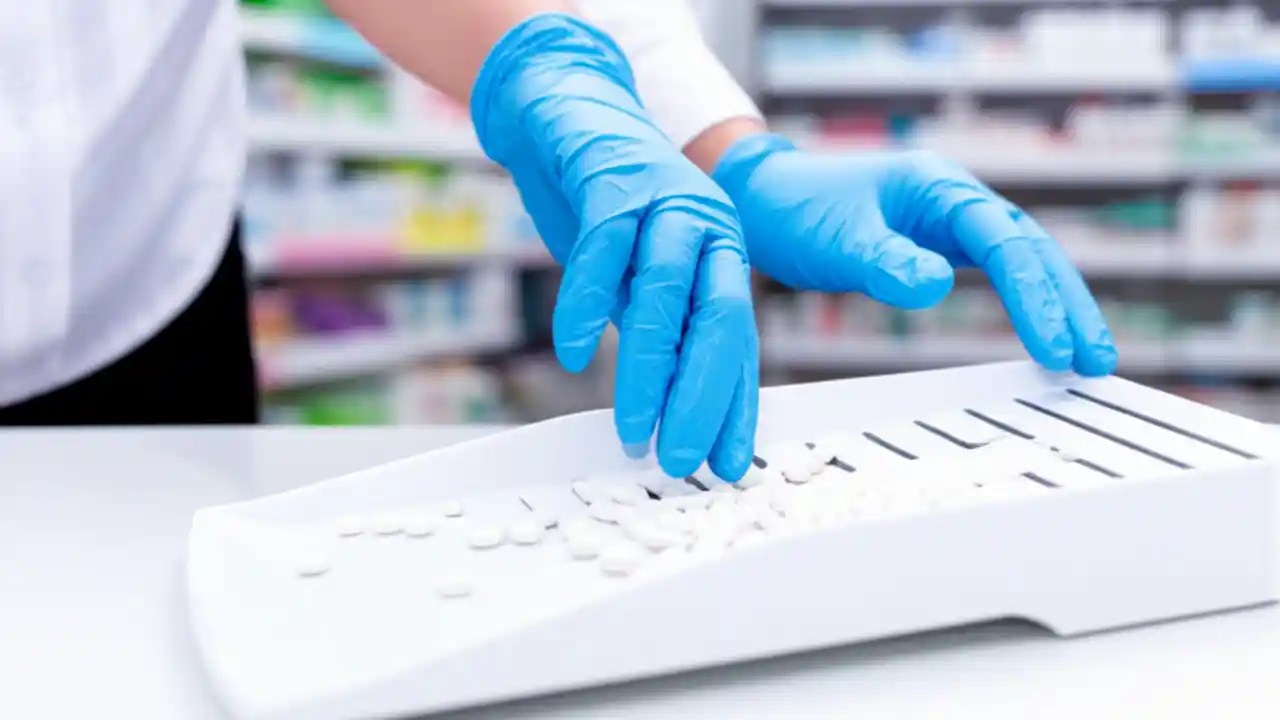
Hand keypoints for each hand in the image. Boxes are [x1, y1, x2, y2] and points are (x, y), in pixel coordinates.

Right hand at [471, 14, 757, 478]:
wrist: (567, 111)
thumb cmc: (605, 206)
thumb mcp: (638, 279)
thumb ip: (658, 330)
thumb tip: (667, 408)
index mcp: (721, 258)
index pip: (736, 344)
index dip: (732, 407)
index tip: (725, 465)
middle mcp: (709, 231)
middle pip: (720, 321)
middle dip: (703, 397)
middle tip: (680, 457)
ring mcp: (667, 203)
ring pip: (667, 294)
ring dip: (650, 368)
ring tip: (633, 426)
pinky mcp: (619, 180)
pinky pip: (606, 249)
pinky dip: (588, 304)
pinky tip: (576, 352)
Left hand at [712, 134, 1116, 376]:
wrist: (764, 200)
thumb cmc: (797, 210)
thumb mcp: (838, 240)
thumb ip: (884, 262)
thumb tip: (936, 287)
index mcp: (939, 188)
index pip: (1005, 243)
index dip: (1035, 297)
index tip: (1053, 347)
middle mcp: (956, 199)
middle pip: (1034, 249)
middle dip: (1069, 304)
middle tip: (1097, 361)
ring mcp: (952, 221)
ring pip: (1023, 260)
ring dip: (1057, 304)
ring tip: (1086, 358)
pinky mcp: (940, 243)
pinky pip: (998, 272)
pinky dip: (1026, 301)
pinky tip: (1043, 335)